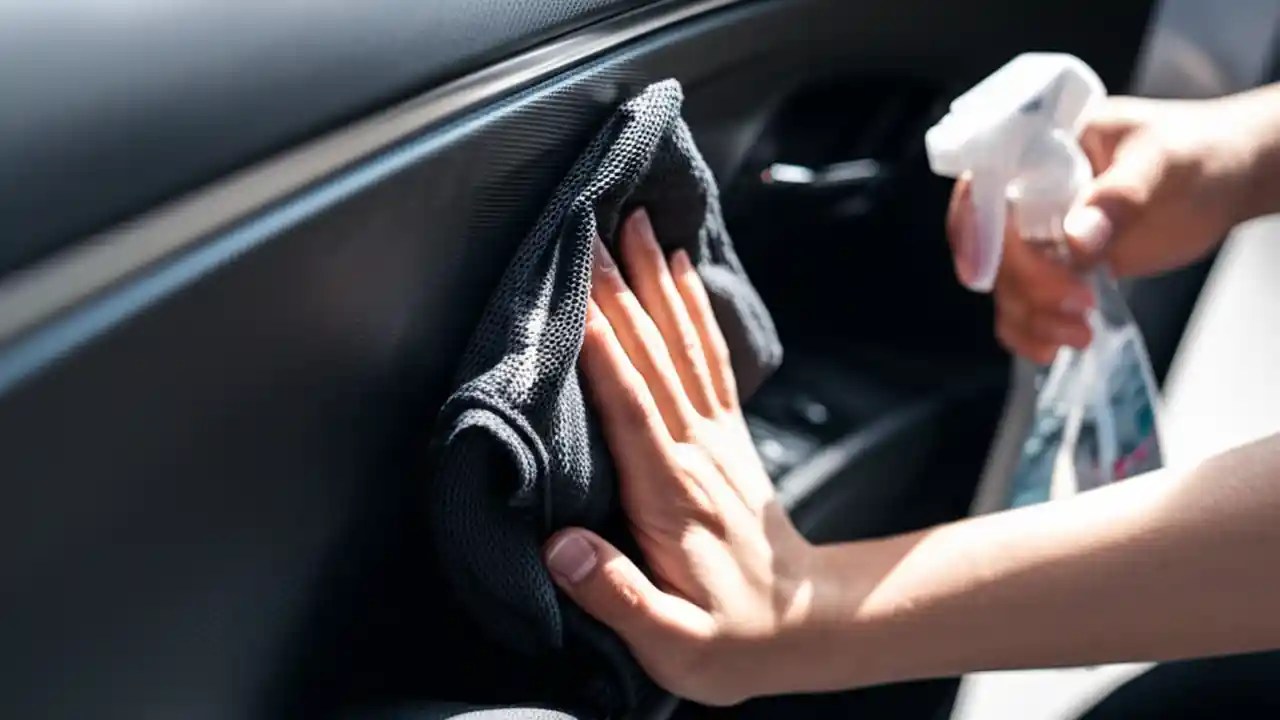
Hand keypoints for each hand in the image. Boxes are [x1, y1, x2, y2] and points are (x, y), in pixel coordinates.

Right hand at [541, 209, 814, 705]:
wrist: (808, 629)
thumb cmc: (734, 638)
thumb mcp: (672, 643)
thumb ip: (615, 595)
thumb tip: (559, 547)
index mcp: (669, 493)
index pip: (629, 401)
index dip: (601, 341)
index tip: (575, 285)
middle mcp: (694, 452)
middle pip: (653, 354)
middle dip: (623, 287)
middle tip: (598, 223)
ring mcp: (715, 439)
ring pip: (683, 344)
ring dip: (659, 282)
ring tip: (640, 225)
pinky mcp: (727, 437)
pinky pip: (710, 359)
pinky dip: (696, 311)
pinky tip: (683, 274)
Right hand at [946, 95, 1257, 362]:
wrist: (1222, 178)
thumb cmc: (1192, 150)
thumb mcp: (1161, 161)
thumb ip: (1117, 197)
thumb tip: (1075, 241)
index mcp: (1034, 151)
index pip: (981, 189)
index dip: (973, 230)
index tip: (981, 274)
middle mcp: (1023, 196)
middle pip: (993, 251)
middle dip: (1027, 286)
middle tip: (1079, 303)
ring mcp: (1038, 238)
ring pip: (1006, 288)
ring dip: (1034, 318)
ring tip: (1082, 333)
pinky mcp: (1056, 273)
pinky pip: (1024, 309)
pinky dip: (1031, 333)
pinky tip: (1053, 349)